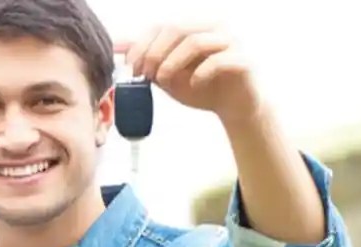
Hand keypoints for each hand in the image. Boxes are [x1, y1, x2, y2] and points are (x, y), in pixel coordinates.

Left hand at [116, 24, 262, 126]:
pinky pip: (220, 60)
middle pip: (176, 29)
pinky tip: (194, 84)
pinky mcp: (243, 60)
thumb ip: (146, 59)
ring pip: (196, 41)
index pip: (161, 26)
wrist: (233, 106)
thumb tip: (116, 46)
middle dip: (154, 53)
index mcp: (193, 28)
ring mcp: (230, 42)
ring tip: (164, 81)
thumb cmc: (200, 86)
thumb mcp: (166, 73)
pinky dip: (201, 73)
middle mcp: (212, 29)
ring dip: (173, 62)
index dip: (141, 45)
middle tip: (146, 76)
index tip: (131, 67)